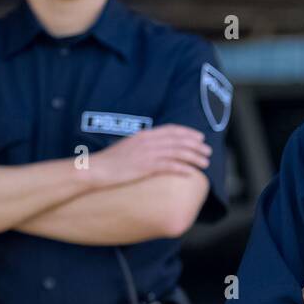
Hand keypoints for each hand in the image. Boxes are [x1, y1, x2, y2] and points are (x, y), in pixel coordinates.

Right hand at [87, 123, 211, 187]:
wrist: (95, 169)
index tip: (200, 137)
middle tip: (208, 151)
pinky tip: (191, 173)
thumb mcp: (129, 147)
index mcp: (145, 135)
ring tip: (205, 163)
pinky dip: (182, 169)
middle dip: (196, 145)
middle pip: (179, 141)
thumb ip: (144, 145)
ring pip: (178, 153)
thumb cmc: (110, 161)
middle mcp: (148, 142)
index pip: (172, 130)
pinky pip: (169, 167)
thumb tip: (156, 149)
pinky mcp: (145, 167)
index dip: (188, 133)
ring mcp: (147, 154)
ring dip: (194, 157)